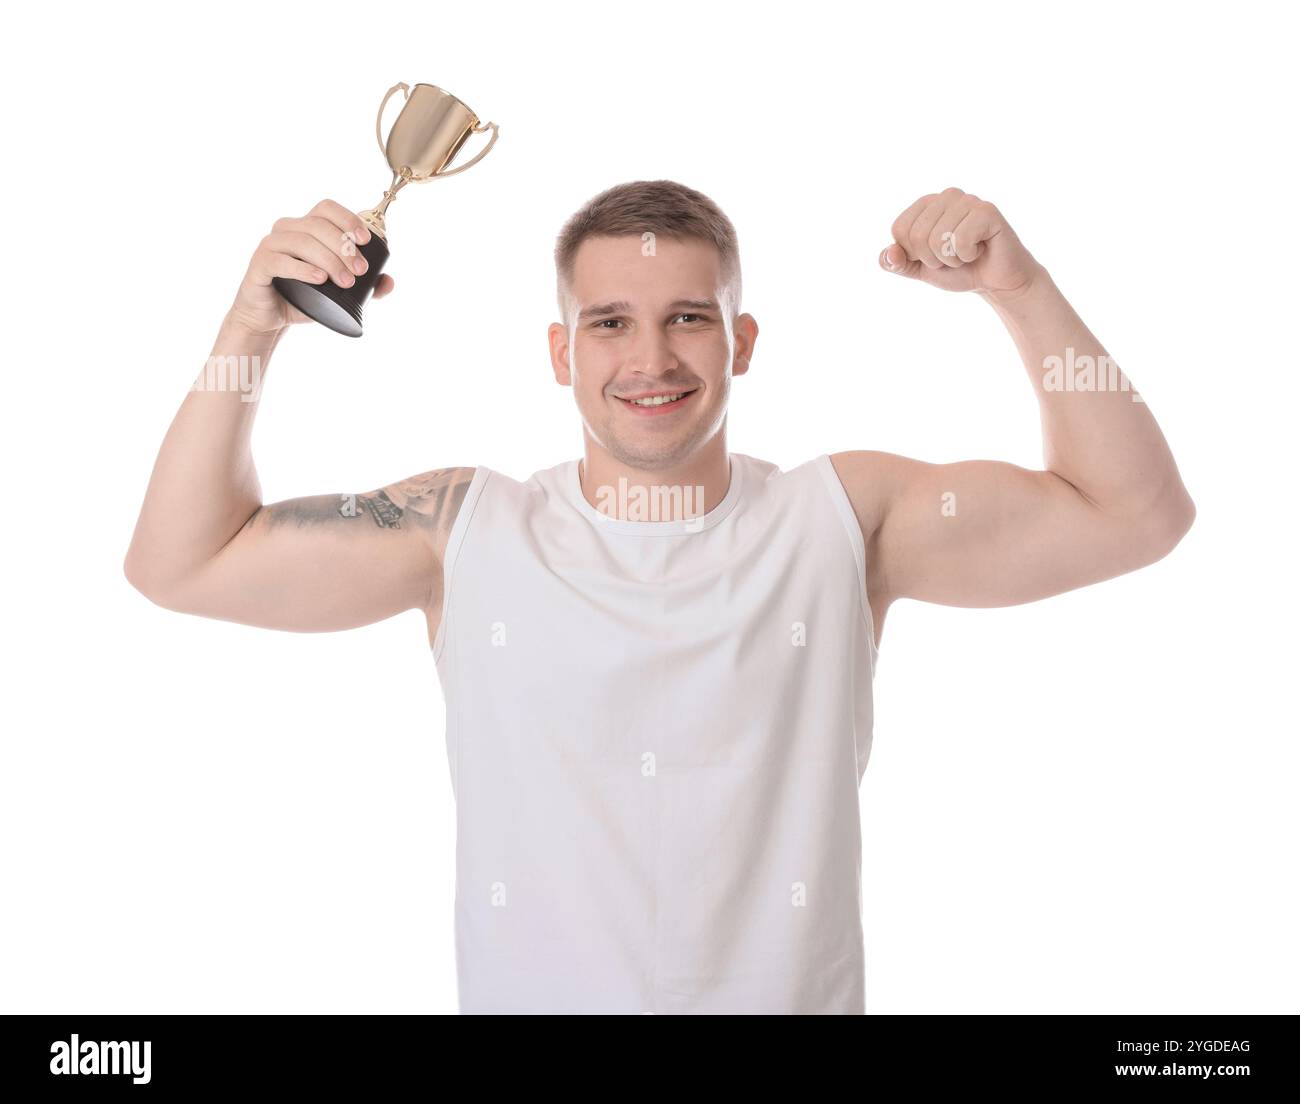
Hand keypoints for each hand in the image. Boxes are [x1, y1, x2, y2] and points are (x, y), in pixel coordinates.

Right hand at [227, 198, 395, 335]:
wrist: (270, 317)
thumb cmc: (303, 297)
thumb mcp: (338, 292)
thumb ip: (365, 286)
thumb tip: (389, 282)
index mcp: (306, 227)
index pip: (327, 208)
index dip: (347, 219)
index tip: (365, 240)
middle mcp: (287, 230)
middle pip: (318, 225)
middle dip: (344, 247)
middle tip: (361, 271)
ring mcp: (271, 245)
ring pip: (302, 241)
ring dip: (329, 260)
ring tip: (346, 282)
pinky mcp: (259, 264)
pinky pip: (280, 261)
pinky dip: (303, 269)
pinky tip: (320, 279)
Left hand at [880, 188, 1043, 300]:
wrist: (996, 282)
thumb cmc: (960, 271)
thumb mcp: (921, 270)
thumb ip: (898, 263)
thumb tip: (887, 254)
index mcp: (926, 204)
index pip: (899, 229)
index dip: (913, 254)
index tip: (934, 255)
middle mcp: (947, 196)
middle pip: (916, 235)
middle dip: (932, 259)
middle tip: (953, 256)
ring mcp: (968, 200)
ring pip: (937, 239)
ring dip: (951, 259)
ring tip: (967, 253)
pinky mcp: (987, 210)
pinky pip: (960, 240)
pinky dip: (967, 255)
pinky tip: (980, 249)